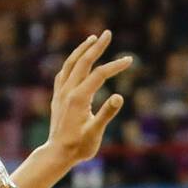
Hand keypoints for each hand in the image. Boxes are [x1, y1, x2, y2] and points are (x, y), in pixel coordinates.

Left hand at [45, 30, 132, 164]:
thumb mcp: (95, 133)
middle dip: (97, 46)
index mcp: (79, 97)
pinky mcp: (57, 98)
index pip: (100, 74)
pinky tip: (76, 61)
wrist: (57, 154)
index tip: (130, 59)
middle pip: (84, 62)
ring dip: (82, 50)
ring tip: (92, 39)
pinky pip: (63, 73)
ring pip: (70, 64)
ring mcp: (61, 93)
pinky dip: (71, 62)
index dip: (115, 65)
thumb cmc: (79, 147)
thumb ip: (107, 114)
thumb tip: (119, 96)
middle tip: (108, 33)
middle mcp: (68, 91)